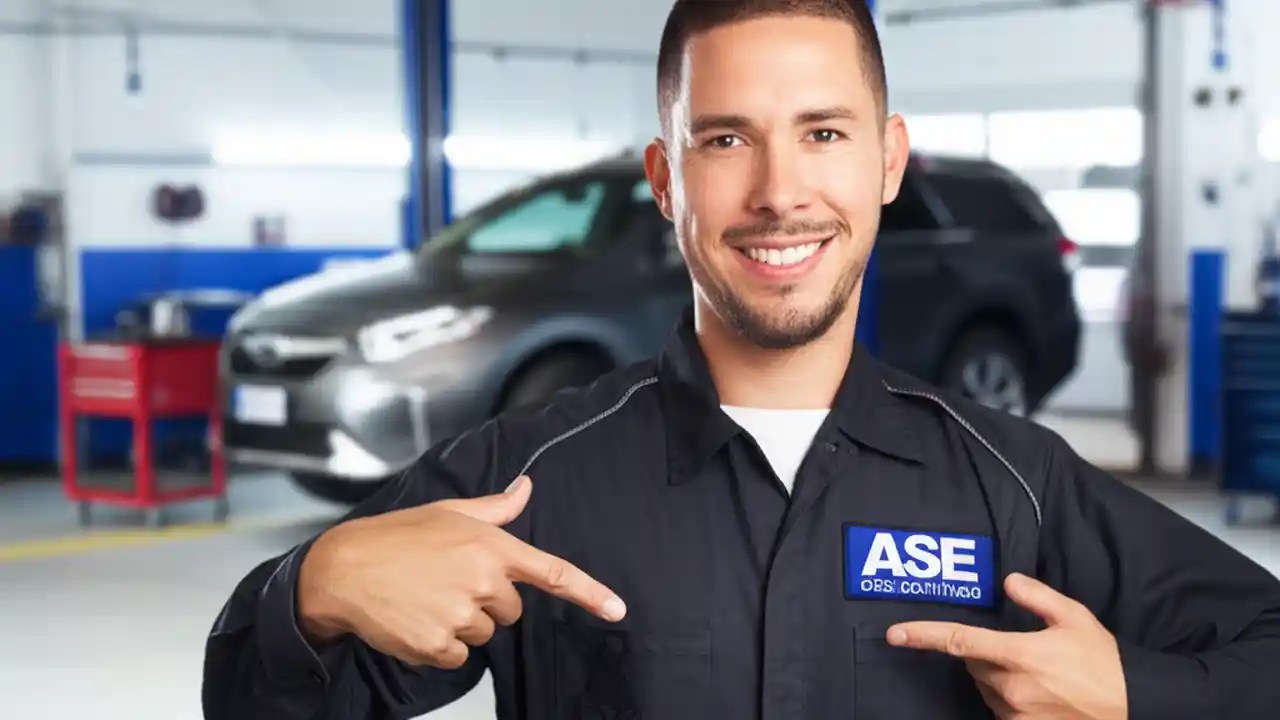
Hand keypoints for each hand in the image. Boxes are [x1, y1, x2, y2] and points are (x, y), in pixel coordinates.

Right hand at [297, 475, 625, 669]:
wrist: (343, 569)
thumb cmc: (396, 537)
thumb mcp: (448, 512)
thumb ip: (495, 507)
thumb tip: (527, 487)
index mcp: (490, 546)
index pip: (551, 571)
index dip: (589, 592)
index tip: (617, 609)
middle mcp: (482, 580)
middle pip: (510, 611)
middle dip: (486, 602)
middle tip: (447, 584)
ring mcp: (460, 614)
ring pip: (484, 635)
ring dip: (460, 624)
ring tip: (426, 599)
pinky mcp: (438, 644)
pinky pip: (458, 658)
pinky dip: (440, 646)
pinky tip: (416, 620)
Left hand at [886, 573, 1126, 719]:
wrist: (1134, 708)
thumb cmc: (1104, 662)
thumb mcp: (1075, 618)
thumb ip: (1037, 596)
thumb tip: (1008, 581)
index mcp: (1020, 654)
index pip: (960, 642)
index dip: (923, 636)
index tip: (895, 634)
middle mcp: (1011, 687)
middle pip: (974, 664)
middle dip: (986, 653)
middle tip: (1022, 648)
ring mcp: (1016, 714)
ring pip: (986, 688)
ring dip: (998, 677)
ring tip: (1040, 674)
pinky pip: (1001, 710)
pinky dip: (1009, 699)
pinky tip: (1039, 693)